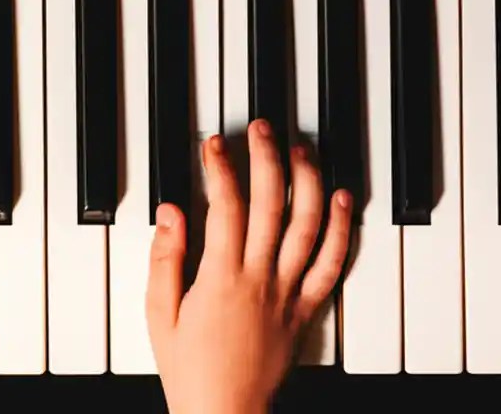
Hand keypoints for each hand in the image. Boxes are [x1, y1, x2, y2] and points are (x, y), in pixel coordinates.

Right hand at [146, 120, 352, 413]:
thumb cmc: (190, 371)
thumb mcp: (159, 315)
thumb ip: (165, 260)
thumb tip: (171, 212)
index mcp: (220, 279)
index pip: (225, 207)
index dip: (221, 168)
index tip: (214, 144)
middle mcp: (259, 280)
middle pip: (271, 205)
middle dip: (266, 159)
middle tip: (262, 129)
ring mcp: (288, 293)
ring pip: (307, 226)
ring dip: (307, 182)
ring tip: (302, 149)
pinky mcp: (306, 309)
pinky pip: (330, 265)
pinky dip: (341, 229)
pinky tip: (342, 199)